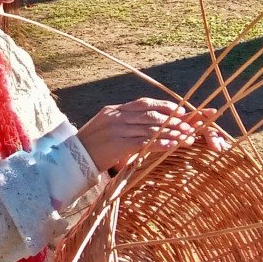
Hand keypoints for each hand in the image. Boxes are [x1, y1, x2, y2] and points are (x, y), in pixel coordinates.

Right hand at [75, 99, 206, 174]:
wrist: (72, 158)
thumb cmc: (90, 145)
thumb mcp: (105, 126)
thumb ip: (123, 121)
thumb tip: (144, 123)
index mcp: (114, 110)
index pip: (143, 103)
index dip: (164, 106)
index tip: (180, 110)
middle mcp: (117, 116)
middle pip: (151, 114)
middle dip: (173, 120)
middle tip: (190, 125)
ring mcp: (117, 129)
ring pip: (150, 128)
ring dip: (171, 132)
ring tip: (187, 137)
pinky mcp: (118, 144)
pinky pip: (144, 142)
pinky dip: (160, 143)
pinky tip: (172, 146)